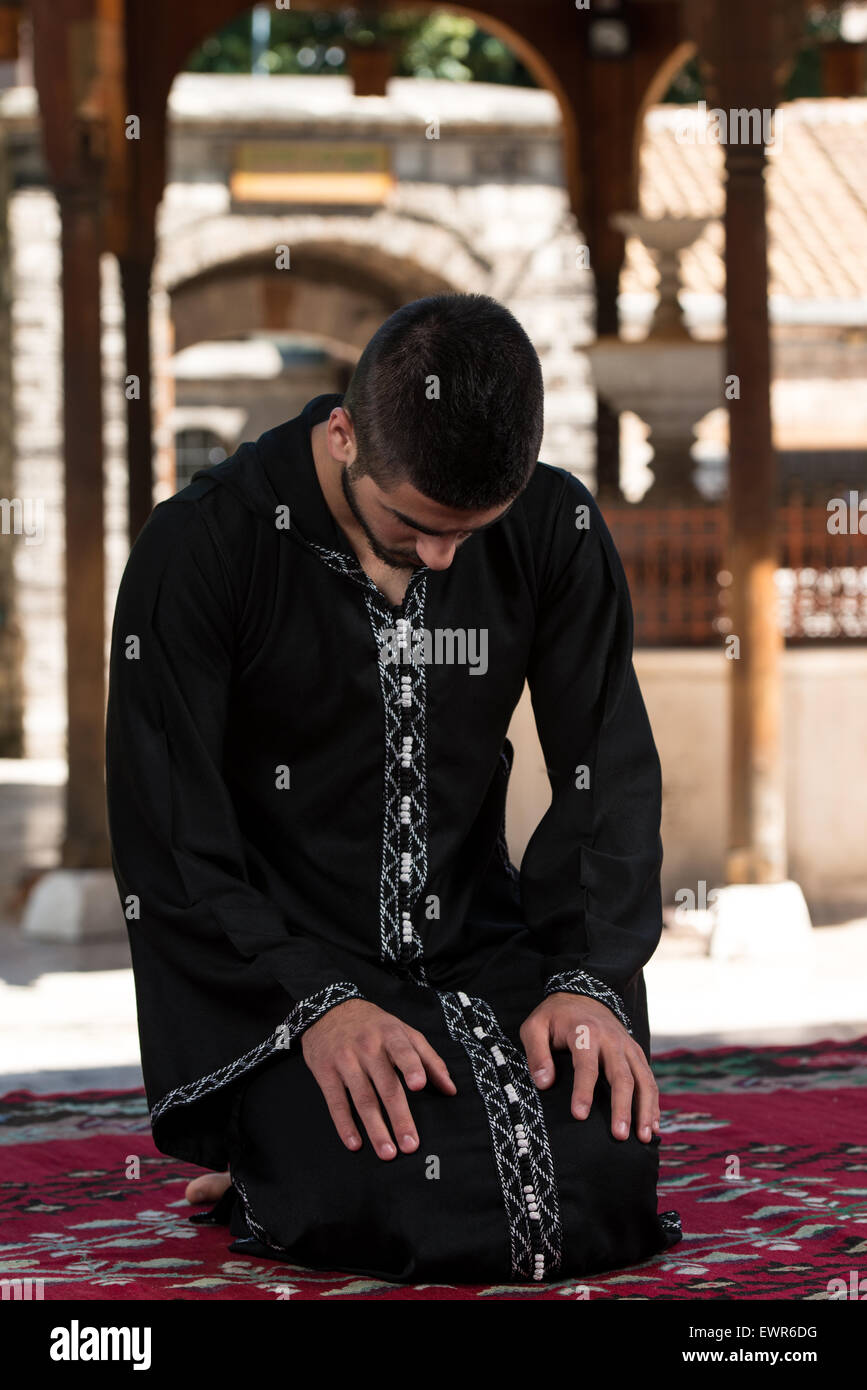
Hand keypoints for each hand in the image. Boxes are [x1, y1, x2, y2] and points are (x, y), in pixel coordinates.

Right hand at [301, 998, 456, 1159]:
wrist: (329, 1012)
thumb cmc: (374, 1026)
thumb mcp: (403, 1032)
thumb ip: (429, 1059)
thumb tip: (450, 1090)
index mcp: (390, 1034)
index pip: (403, 1051)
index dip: (411, 1067)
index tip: (418, 1085)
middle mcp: (367, 1047)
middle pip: (386, 1085)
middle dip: (399, 1117)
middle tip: (410, 1144)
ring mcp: (345, 1060)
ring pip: (362, 1099)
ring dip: (375, 1128)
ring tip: (388, 1152)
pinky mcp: (325, 1073)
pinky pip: (336, 1102)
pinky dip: (344, 1125)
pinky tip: (355, 1144)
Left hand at [519, 993, 660, 1142]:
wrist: (582, 994)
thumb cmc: (554, 1017)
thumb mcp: (535, 1027)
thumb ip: (536, 1054)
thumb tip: (543, 1083)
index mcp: (585, 1032)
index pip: (586, 1066)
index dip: (583, 1091)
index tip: (579, 1116)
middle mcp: (612, 1040)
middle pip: (621, 1076)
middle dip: (622, 1108)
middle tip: (619, 1136)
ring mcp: (627, 1046)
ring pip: (642, 1079)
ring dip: (645, 1109)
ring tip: (643, 1137)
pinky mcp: (635, 1053)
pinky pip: (649, 1079)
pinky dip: (654, 1103)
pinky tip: (653, 1126)